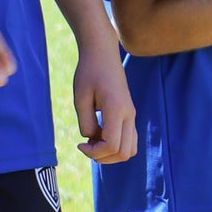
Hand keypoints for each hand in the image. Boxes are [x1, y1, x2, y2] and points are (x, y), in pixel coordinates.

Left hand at [73, 37, 137, 164]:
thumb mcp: (80, 98)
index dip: (95, 152)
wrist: (103, 54)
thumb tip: (92, 139)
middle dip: (103, 157)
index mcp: (116, 109)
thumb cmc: (89, 73)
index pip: (112, 145)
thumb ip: (86, 123)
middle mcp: (129, 114)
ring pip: (130, 150)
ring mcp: (132, 115)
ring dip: (111, 154)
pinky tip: (100, 135)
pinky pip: (129, 140)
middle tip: (85, 145)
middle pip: (124, 152)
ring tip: (94, 142)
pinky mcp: (130, 114)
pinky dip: (116, 145)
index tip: (80, 144)